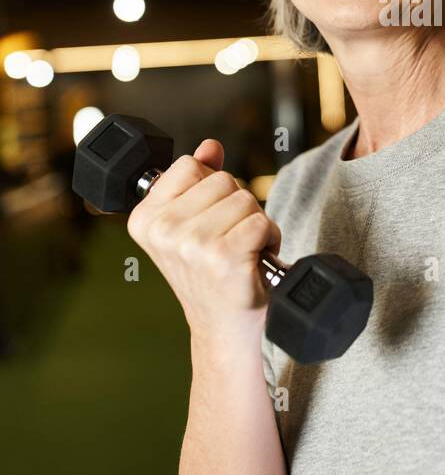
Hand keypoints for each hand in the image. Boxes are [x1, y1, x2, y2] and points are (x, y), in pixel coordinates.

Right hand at [126, 138, 281, 334]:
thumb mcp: (193, 224)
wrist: (223, 327)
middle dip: (236, 206)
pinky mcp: (224, 258)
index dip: (210, 188)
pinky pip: (261, 222)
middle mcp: (163, 231)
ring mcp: (192, 245)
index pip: (190, 165)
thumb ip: (199, 181)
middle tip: (228, 240)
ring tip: (241, 250)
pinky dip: (269, 238)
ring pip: (245, 199)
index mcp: (145, 219)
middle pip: (223, 179)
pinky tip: (254, 260)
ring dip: (254, 223)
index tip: (207, 219)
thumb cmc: (210, 276)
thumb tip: (210, 147)